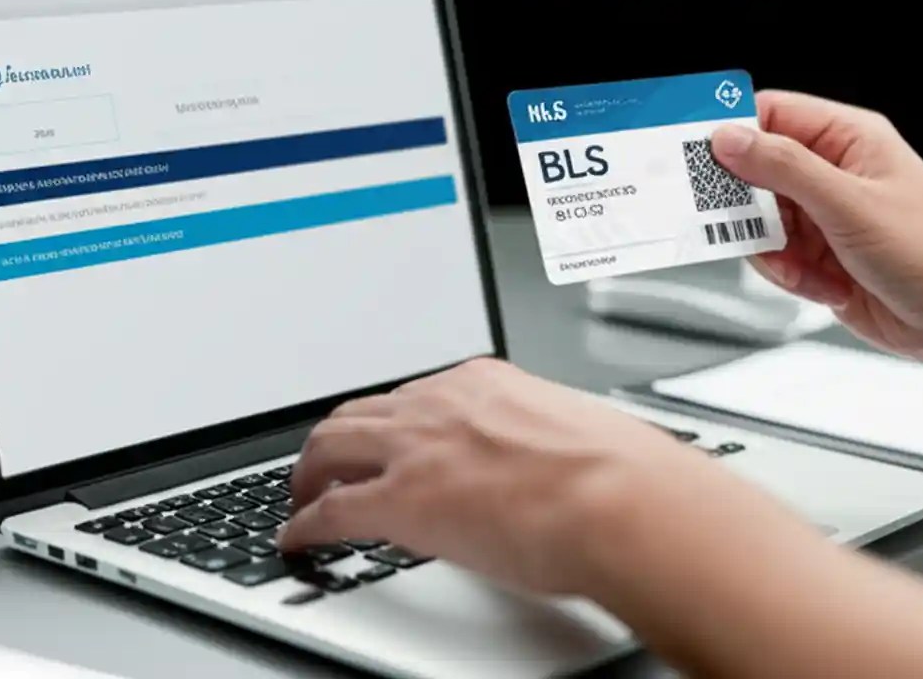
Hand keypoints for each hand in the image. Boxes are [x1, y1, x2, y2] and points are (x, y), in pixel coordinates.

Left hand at [281, 358, 793, 596]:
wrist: (623, 501)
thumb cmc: (620, 474)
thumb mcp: (570, 435)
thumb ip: (537, 440)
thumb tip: (541, 467)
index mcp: (485, 382)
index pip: (415, 395)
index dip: (391, 422)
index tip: (387, 439)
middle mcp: (442, 402)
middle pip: (358, 412)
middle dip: (334, 442)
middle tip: (324, 467)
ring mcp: (417, 447)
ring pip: (330, 446)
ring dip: (309, 474)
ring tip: (303, 499)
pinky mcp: (401, 499)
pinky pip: (329, 510)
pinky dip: (304, 525)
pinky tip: (299, 540)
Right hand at [712, 91, 922, 362]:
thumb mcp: (848, 204)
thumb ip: (784, 168)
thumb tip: (730, 139)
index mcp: (848, 139)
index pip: (771, 115)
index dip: (732, 132)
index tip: (697, 155)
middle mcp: (834, 173)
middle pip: (755, 172)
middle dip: (747, 207)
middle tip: (740, 226)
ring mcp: (826, 216)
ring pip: (760, 222)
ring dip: (771, 251)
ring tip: (802, 266)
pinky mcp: (821, 256)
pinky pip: (775, 258)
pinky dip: (788, 276)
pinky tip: (822, 285)